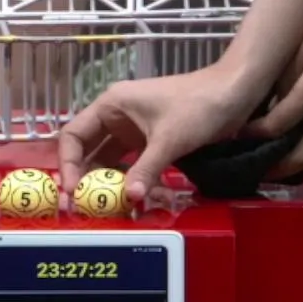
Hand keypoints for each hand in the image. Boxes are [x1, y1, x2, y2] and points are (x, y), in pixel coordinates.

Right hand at [58, 65, 267, 201]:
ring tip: (108, 209)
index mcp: (111, 105)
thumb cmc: (198, 105)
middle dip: (86, 180)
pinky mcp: (150, 141)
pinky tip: (135, 200)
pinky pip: (132, 165)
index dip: (68, 164)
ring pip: (110, 162)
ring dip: (109, 184)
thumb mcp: (169, 139)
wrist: (234, 92)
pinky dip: (132, 181)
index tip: (73, 191)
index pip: (74, 136)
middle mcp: (116, 116)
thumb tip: (130, 198)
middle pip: (89, 151)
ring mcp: (133, 130)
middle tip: (82, 208)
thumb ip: (147, 169)